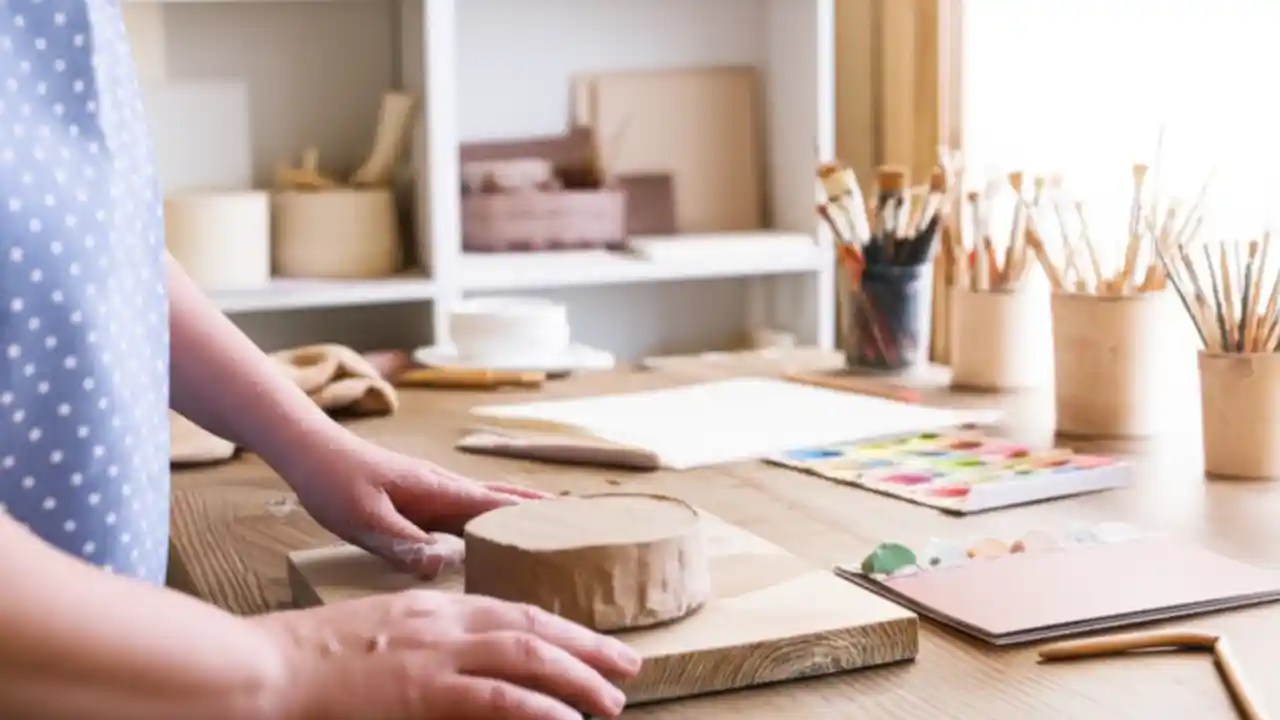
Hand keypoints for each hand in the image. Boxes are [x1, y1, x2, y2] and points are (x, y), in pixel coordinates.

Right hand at [255, 589, 641, 719]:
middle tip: (628, 666)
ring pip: (528, 654)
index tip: (591, 644)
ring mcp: (434, 654)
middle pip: (533, 624)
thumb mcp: (374, 633)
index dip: (559, 627)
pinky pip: (497, 697)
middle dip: (587, 647)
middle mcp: (442, 621)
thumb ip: (421, 642)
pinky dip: (538, 707)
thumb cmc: (308, 659)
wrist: (263, 669)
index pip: (511, 610)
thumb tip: (457, 662)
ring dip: (577, 677)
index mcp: (431, 607)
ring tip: (611, 701)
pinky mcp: (422, 690)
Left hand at [286, 436, 550, 576]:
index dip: (535, 516)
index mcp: (440, 491)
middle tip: (580, 528)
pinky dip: (495, 521)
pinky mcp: (426, 501)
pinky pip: (470, 514)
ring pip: (491, 504)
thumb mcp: (363, 519)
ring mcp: (438, 493)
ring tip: (554, 535)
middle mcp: (447, 489)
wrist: (312, 454)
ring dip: (522, 516)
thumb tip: (444, 564)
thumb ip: (402, 543)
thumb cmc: (335, 483)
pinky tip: (499, 539)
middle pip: (506, 500)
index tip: (571, 524)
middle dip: (542, 512)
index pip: (498, 505)